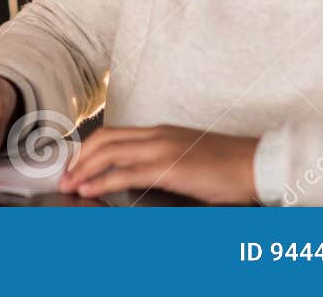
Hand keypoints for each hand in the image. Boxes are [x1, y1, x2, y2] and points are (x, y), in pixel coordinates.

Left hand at [58, 124, 259, 203]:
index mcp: (161, 132)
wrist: (257, 163)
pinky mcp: (169, 167)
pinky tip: (89, 190)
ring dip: (84, 169)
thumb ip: (163, 162)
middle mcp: (157, 135)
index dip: (88, 149)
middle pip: (104, 139)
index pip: (113, 134)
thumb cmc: (229, 167)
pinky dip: (102, 181)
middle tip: (64, 177)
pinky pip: (125, 172)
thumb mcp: (188, 157)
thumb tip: (139, 178)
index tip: (75, 165)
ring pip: (109, 152)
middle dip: (79, 158)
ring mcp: (162, 148)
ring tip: (70, 185)